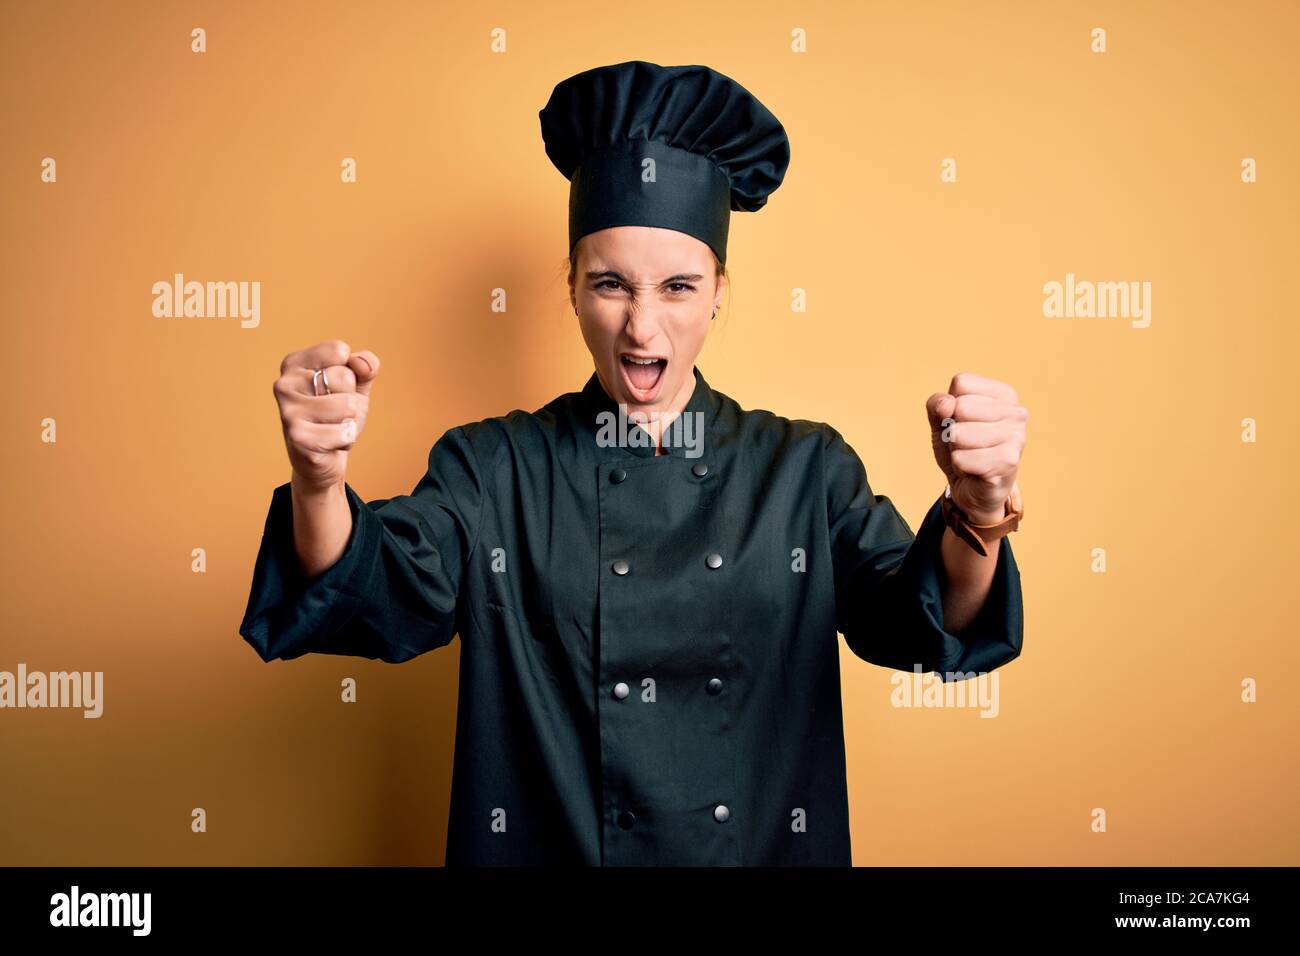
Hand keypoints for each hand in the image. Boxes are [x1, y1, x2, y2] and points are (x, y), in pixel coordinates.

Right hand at [273, 339, 380, 493]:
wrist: (326, 458)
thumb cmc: (338, 416)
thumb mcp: (356, 385)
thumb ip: (365, 366)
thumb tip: (361, 364)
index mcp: (295, 363)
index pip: (339, 351)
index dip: (351, 373)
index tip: (335, 388)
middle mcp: (284, 383)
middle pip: (344, 377)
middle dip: (350, 399)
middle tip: (333, 414)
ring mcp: (288, 411)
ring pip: (348, 405)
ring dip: (349, 421)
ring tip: (332, 427)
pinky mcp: (298, 438)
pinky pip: (344, 432)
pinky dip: (346, 440)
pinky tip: (330, 444)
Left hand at [926, 372, 1027, 522]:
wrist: (973, 489)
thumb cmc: (962, 449)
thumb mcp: (942, 421)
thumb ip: (937, 405)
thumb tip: (946, 404)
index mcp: (1004, 395)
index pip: (961, 383)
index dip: (950, 405)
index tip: (962, 422)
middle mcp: (1017, 413)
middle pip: (959, 407)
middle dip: (952, 429)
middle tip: (966, 443)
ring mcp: (1016, 437)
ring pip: (959, 434)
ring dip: (956, 449)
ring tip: (971, 456)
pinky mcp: (1008, 461)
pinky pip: (961, 458)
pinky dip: (959, 466)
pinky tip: (974, 470)